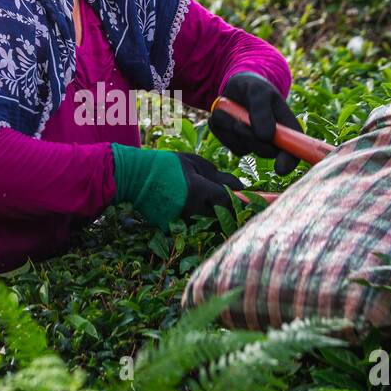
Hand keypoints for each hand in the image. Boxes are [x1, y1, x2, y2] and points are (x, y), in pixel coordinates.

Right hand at [110, 144, 243, 229]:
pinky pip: (193, 226)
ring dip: (215, 216)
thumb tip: (241, 186)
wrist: (134, 177)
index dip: (243, 202)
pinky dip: (199, 220)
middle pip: (222, 217)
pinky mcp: (172, 228)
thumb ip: (218, 176)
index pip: (230, 202)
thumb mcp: (194, 163)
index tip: (256, 202)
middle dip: (231, 212)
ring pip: (209, 223)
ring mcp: (181, 221)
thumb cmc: (166, 165)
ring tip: (214, 206)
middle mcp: (192, 209)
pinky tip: (195, 210)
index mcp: (198, 190)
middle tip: (240, 206)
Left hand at [208, 71, 302, 174]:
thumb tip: (266, 137)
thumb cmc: (253, 87)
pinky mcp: (237, 143)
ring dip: (232, 130)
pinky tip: (223, 115)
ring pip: (244, 148)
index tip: (280, 168)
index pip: (294, 151)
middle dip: (251, 139)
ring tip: (228, 110)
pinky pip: (228, 144)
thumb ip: (262, 111)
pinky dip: (222, 130)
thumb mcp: (259, 92)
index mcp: (287, 128)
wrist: (234, 86)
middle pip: (266, 153)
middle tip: (238, 124)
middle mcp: (273, 140)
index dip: (289, 161)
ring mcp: (254, 143)